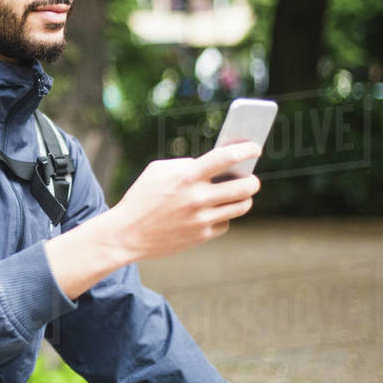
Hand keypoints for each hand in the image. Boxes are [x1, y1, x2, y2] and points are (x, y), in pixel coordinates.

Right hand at [110, 142, 261, 260]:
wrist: (128, 233)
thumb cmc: (142, 196)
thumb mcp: (158, 171)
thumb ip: (186, 164)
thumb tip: (215, 164)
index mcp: (186, 176)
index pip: (225, 158)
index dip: (245, 150)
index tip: (255, 147)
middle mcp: (198, 198)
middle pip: (245, 186)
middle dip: (253, 180)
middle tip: (252, 177)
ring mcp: (202, 219)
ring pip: (241, 206)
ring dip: (244, 198)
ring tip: (242, 192)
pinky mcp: (202, 236)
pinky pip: (225, 222)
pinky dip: (222, 216)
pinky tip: (214, 211)